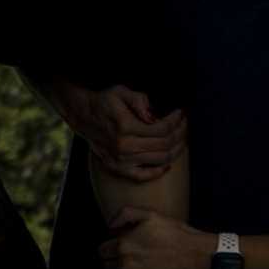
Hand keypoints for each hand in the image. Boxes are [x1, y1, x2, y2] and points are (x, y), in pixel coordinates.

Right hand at [56, 83, 184, 182]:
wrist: (83, 116)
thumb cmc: (104, 102)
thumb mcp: (120, 92)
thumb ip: (139, 100)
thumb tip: (154, 116)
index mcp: (125, 127)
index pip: (162, 129)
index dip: (176, 121)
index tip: (181, 113)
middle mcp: (124, 146)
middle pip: (164, 145)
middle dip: (180, 134)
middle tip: (185, 125)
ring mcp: (121, 160)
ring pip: (160, 160)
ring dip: (176, 150)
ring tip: (181, 139)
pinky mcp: (118, 168)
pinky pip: (143, 176)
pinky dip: (159, 171)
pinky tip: (167, 163)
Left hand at [98, 206, 211, 268]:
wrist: (198, 258)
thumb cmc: (175, 235)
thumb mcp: (150, 215)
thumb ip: (124, 214)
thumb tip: (109, 226)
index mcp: (123, 246)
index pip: (102, 251)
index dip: (109, 248)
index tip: (118, 248)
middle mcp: (125, 266)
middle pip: (106, 267)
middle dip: (114, 261)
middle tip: (129, 258)